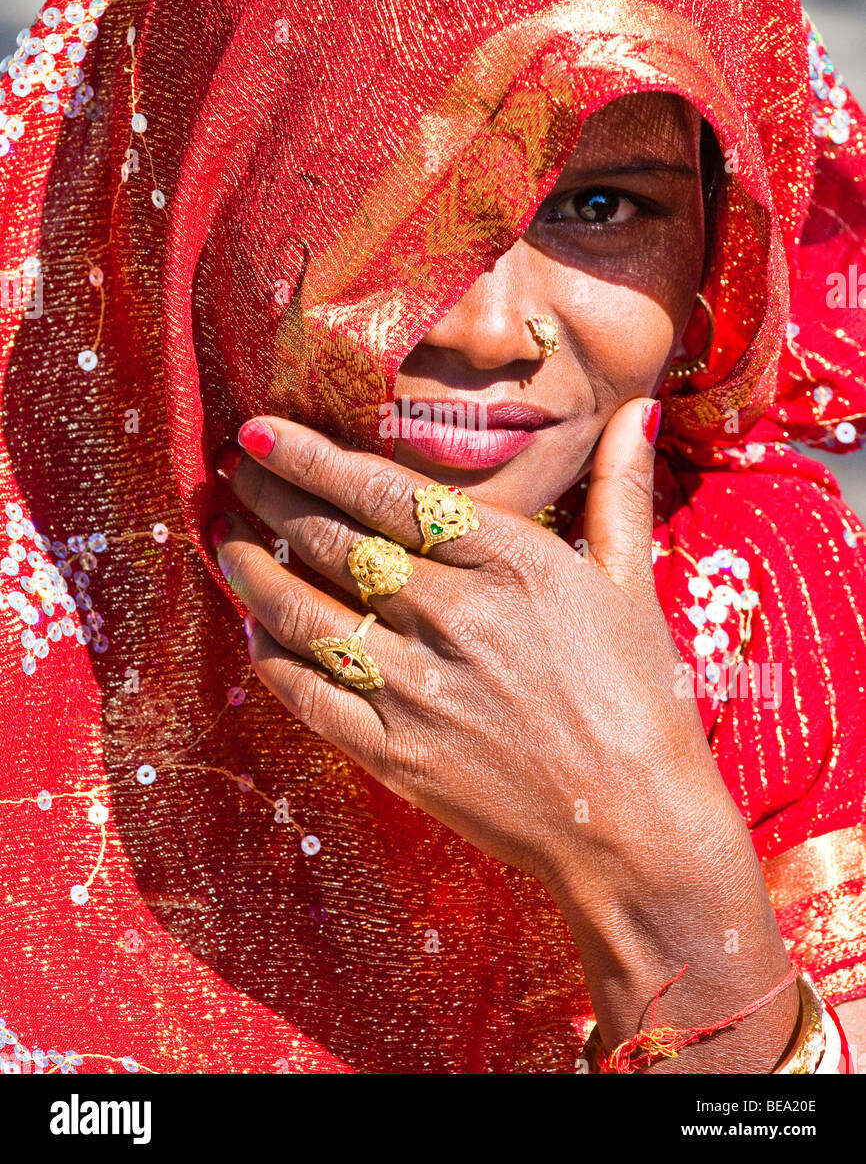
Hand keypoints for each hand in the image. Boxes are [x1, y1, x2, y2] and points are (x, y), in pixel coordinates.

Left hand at [208, 398, 798, 1069]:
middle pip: (331, 540)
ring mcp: (418, 688)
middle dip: (268, 495)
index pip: (385, 491)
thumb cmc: (642, 701)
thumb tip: (637, 408)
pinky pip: (308, 693)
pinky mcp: (394, 753)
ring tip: (222, 534)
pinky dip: (270, 656)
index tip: (260, 430)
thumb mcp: (632, 585)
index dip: (311, 456)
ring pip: (305, 611)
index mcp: (511, 562)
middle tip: (231, 468)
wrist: (637, 829)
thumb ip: (620, 491)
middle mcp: (454, 616)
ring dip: (251, 569)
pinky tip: (254, 628)